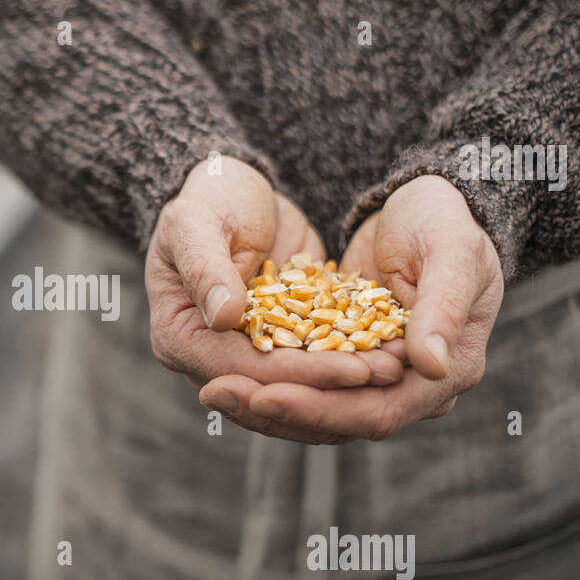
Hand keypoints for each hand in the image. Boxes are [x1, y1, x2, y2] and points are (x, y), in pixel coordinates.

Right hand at [145, 157, 407, 389]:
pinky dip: (351, 367)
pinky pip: (314, 367)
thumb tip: (225, 318)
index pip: (244, 369)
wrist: (236, 189)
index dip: (300, 374)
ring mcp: (243, 357)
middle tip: (391, 375)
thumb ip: (207, 268)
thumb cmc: (209, 198)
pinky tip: (394, 357)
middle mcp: (209, 360)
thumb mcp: (198, 222)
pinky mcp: (276, 347)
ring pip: (297, 391)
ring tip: (400, 369)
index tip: (354, 370)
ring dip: (348, 387)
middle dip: (333, 387)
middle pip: (273, 391)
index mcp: (179, 337)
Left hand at [197, 175, 502, 441]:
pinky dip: (270, 381)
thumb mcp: (451, 249)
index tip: (265, 396)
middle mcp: (417, 388)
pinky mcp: (350, 361)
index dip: (320, 409)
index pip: (377, 411)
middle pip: (340, 422)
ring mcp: (382, 379)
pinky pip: (307, 384)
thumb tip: (429, 367)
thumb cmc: (445, 218)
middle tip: (219, 395)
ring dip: (265, 404)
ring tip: (215, 391)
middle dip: (279, 412)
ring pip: (319, 410)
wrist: (425, 202)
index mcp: (449, 371)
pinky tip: (225, 373)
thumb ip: (443, 305)